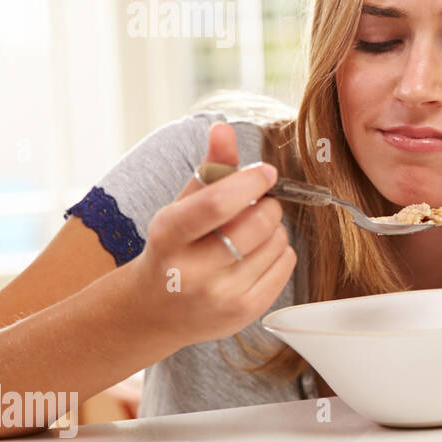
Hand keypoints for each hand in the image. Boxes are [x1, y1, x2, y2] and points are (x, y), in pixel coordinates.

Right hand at [129, 122, 295, 347]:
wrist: (155, 312)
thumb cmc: (173, 249)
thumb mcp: (180, 207)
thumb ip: (208, 168)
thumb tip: (224, 128)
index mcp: (168, 236)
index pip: (216, 205)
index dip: (248, 182)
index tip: (266, 172)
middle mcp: (191, 272)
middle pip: (256, 225)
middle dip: (268, 206)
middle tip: (260, 204)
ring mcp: (219, 297)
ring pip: (277, 243)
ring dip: (275, 229)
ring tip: (253, 234)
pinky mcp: (244, 313)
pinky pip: (287, 265)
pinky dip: (281, 251)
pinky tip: (258, 255)